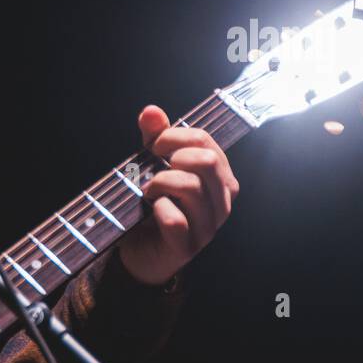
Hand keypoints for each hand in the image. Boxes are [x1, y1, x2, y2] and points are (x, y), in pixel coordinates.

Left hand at [116, 105, 239, 285]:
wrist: (141, 252)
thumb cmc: (154, 204)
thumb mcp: (154, 166)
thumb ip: (155, 138)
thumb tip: (151, 110)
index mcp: (220, 177)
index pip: (205, 141)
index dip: (174, 136)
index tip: (154, 146)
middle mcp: (222, 201)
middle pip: (205, 161)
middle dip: (172, 158)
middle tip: (152, 168)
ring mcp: (209, 226)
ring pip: (190, 188)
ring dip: (160, 183)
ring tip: (148, 192)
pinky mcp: (188, 247)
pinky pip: (175, 219)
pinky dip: (158, 209)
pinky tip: (151, 211)